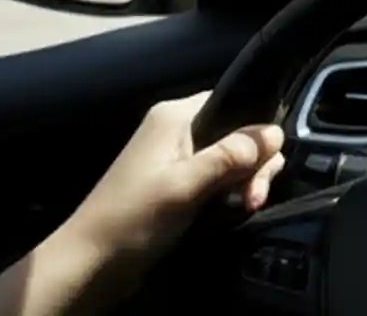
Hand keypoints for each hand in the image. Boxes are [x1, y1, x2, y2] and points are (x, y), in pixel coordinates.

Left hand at [0, 91, 286, 315]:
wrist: (91, 264)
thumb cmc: (133, 218)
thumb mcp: (186, 184)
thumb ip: (231, 155)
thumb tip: (276, 132)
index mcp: (176, 116)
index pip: (234, 101)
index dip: (257, 129)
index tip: (265, 163)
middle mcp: (179, 130)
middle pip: (239, 134)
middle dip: (255, 165)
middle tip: (253, 198)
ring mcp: (179, 159)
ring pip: (234, 159)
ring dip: (247, 183)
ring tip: (247, 208)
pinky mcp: (181, 184)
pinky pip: (221, 179)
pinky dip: (233, 194)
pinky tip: (236, 211)